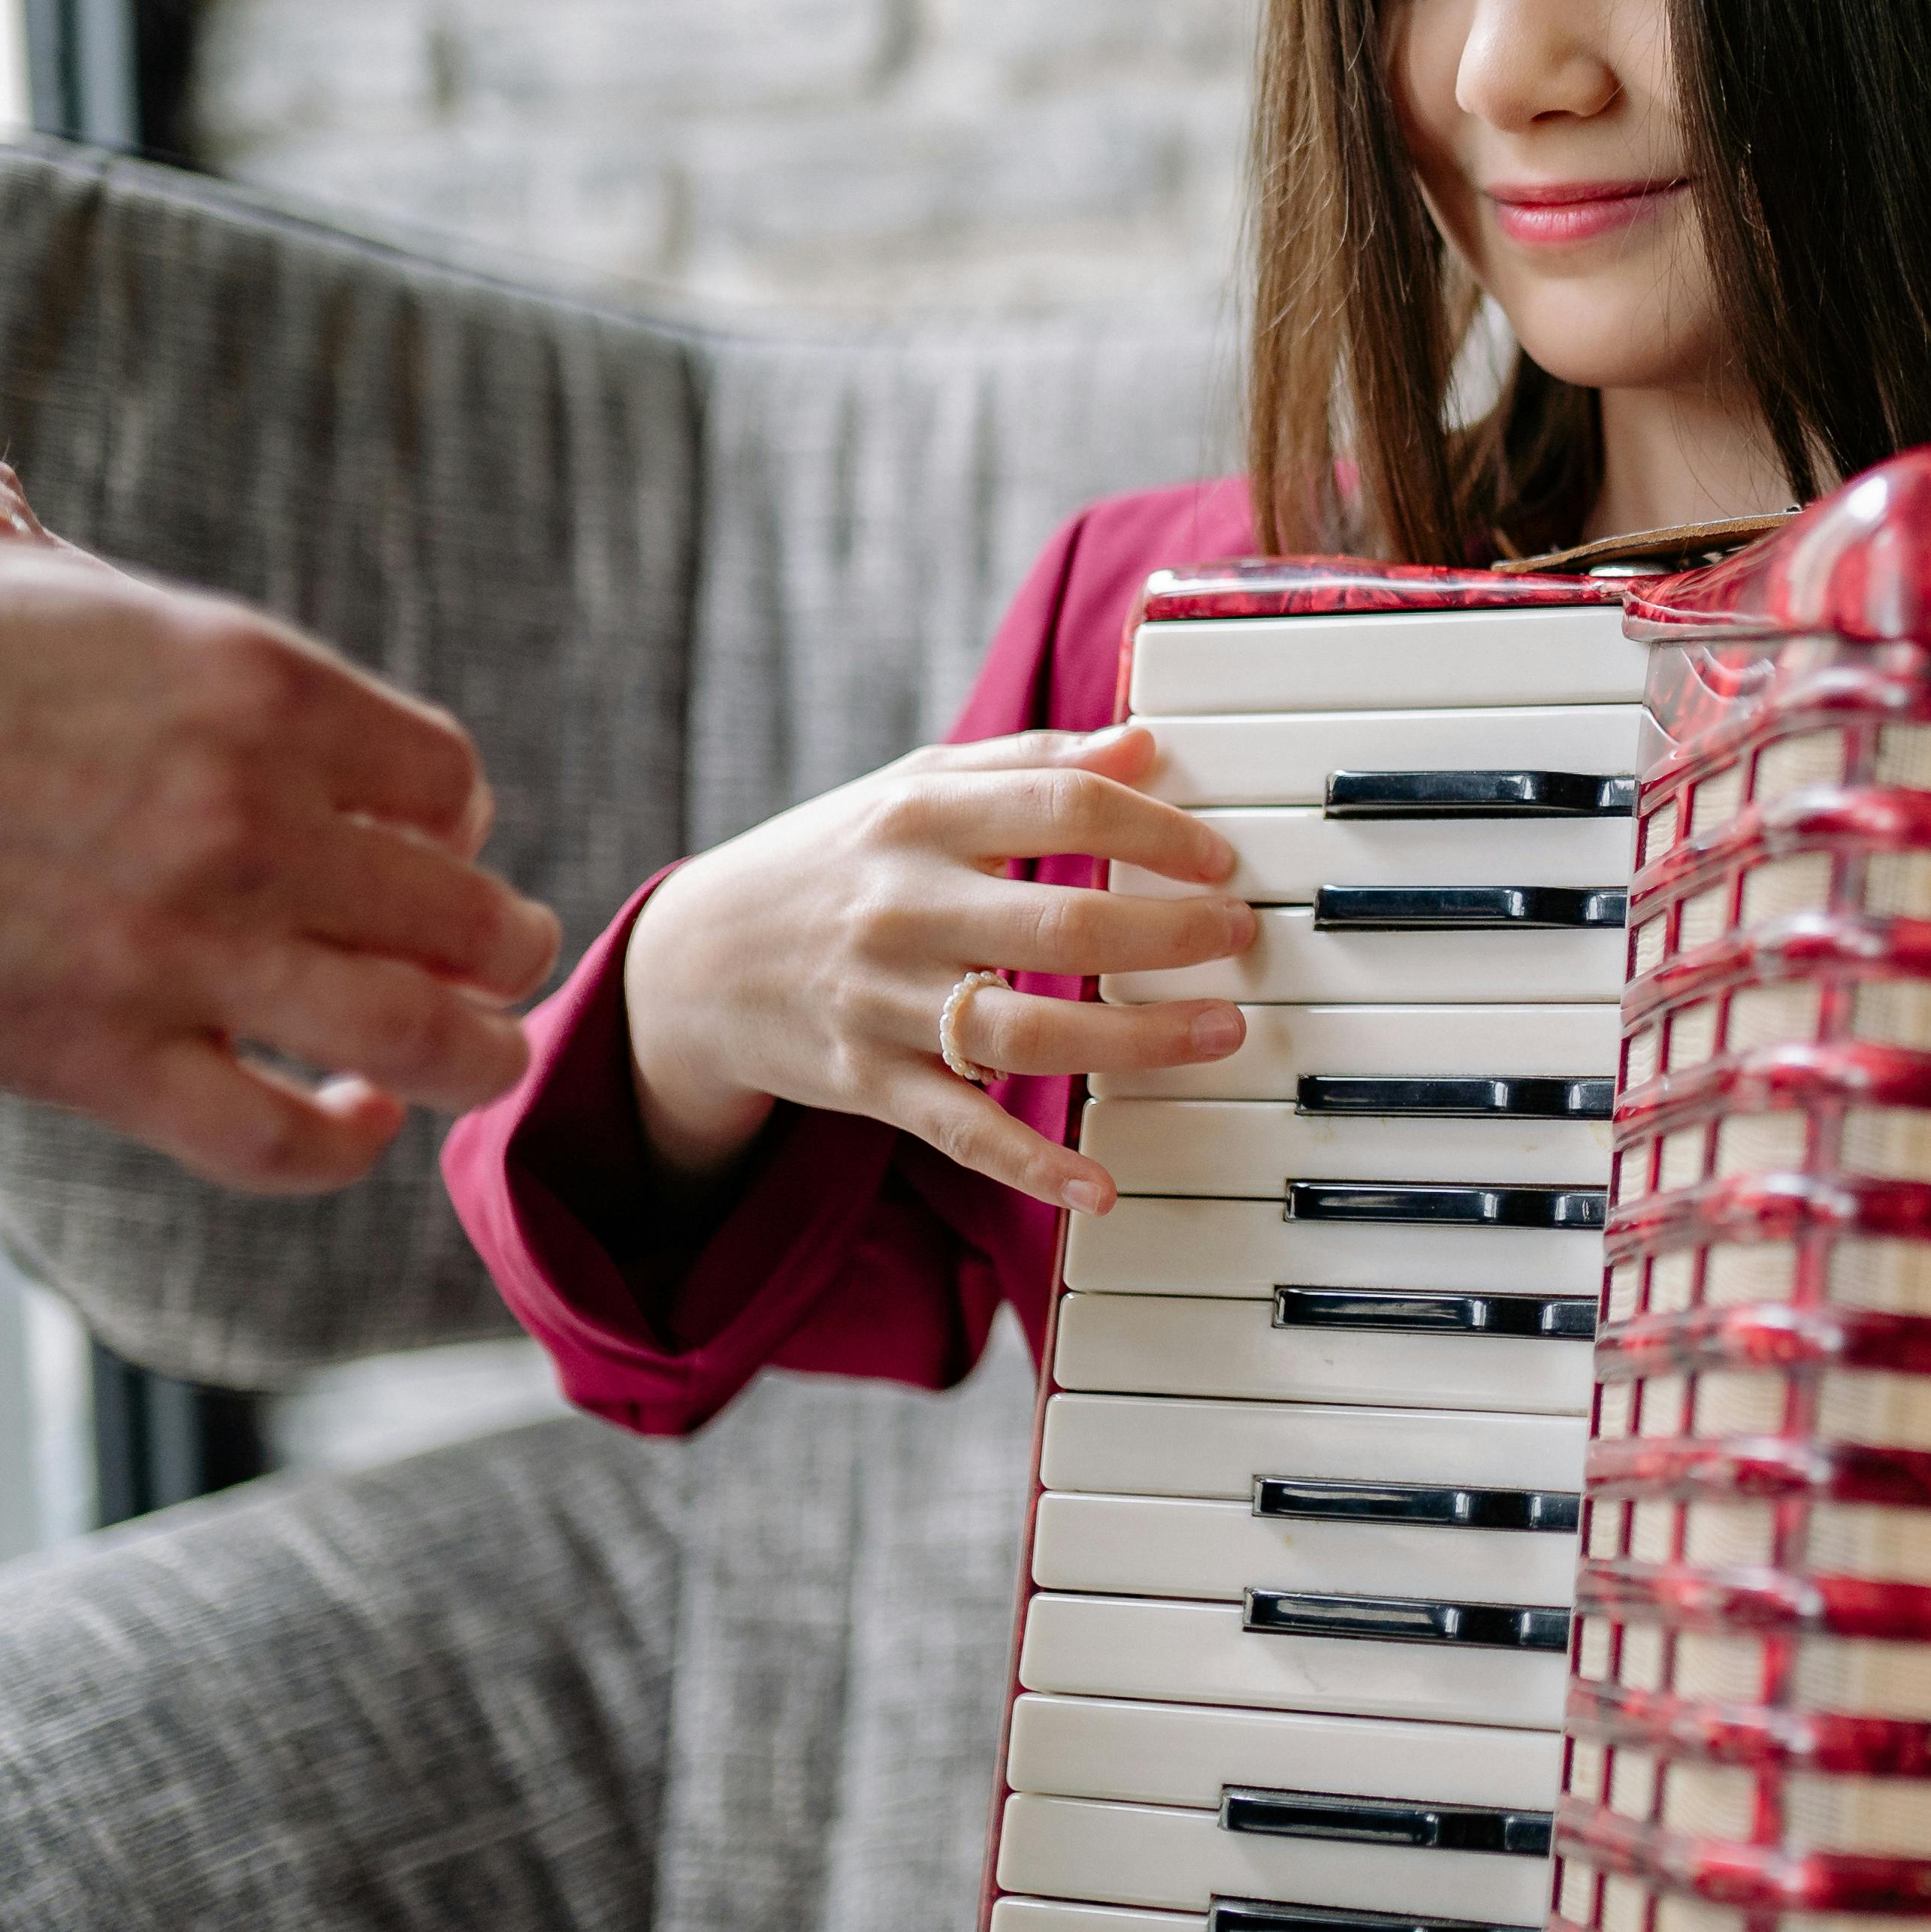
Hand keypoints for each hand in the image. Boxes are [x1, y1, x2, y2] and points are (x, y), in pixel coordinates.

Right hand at [0, 449, 563, 1191]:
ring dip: (472, 1054)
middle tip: (498, 959)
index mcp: (255, 688)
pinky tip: (348, 1118)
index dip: (454, 823)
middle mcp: (249, 818)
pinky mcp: (99, 1058)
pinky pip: (276, 1142)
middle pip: (465, 914)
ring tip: (474, 1054)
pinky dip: (338, 1145)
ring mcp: (183, 948)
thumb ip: (38, 551)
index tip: (429, 842)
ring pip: (417, 1036)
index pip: (444, 779)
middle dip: (501, 945)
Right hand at [618, 721, 1255, 1215]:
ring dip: (1138, 1041)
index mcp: (919, 817)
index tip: (1218, 859)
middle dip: (1169, 936)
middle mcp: (902, 908)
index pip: (1062, 807)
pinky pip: (962, 1131)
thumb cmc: (833, 861)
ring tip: (1219, 1032)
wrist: (693, 960)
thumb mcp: (913, 786)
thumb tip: (1148, 745)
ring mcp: (884, 1002)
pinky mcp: (869, 1083)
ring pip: (1029, 1033)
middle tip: (1237, 937)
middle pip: (1061, 925)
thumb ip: (1029, 763)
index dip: (1158, 832)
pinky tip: (1101, 1186)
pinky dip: (1033, 1165)